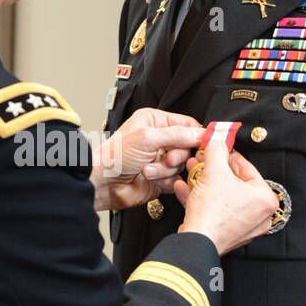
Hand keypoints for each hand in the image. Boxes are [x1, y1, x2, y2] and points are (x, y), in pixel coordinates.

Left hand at [91, 108, 205, 211]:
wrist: (102, 183)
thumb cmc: (114, 156)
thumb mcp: (147, 138)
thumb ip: (178, 135)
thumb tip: (202, 134)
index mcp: (155, 122)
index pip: (188, 125)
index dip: (197, 136)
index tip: (203, 144)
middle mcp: (159, 139)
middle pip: (188, 147)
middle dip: (177, 155)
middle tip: (166, 158)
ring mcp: (160, 159)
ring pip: (182, 165)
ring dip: (166, 170)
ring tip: (148, 169)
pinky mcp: (160, 178)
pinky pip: (176, 180)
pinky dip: (165, 181)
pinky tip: (149, 178)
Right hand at [174, 142, 278, 254]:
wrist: (196, 241)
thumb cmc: (212, 212)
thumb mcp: (214, 171)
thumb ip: (216, 151)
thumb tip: (217, 142)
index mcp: (265, 199)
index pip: (247, 168)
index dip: (227, 155)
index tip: (218, 148)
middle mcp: (260, 215)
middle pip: (234, 182)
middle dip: (212, 170)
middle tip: (201, 160)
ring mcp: (244, 227)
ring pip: (222, 196)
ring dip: (204, 183)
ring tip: (191, 172)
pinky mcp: (227, 234)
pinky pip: (216, 210)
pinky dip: (202, 199)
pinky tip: (185, 189)